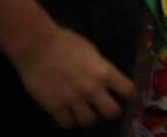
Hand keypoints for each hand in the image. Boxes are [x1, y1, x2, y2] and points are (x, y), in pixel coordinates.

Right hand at [11, 23, 134, 128]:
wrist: (37, 46)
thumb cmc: (65, 42)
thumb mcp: (91, 51)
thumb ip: (100, 67)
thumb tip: (105, 78)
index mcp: (104, 72)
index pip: (128, 91)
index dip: (129, 94)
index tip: (126, 96)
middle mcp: (92, 89)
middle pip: (112, 112)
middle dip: (111, 110)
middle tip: (105, 106)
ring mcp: (73, 100)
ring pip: (89, 121)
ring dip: (88, 116)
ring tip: (84, 110)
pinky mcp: (54, 107)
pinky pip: (67, 124)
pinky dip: (68, 120)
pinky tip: (67, 112)